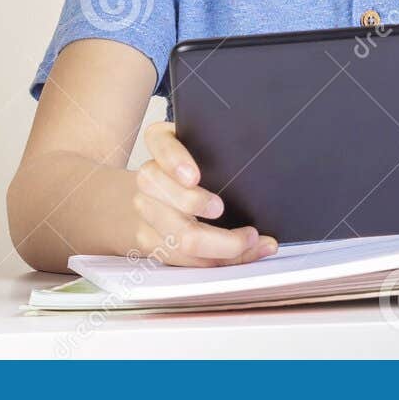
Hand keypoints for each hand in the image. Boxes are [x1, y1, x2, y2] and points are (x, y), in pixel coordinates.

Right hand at [134, 121, 278, 265]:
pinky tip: (243, 253)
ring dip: (220, 244)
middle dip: (196, 205)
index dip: (174, 161)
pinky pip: (183, 258)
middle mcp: (148, 176)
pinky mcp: (150, 240)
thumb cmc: (199, 165)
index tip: (194, 176)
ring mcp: (146, 210)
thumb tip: (252, 154)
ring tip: (250, 240)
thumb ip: (220, 147)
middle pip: (166, 195)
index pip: (159, 142)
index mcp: (161, 140)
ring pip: (176, 235)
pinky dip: (217, 259)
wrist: (162, 192)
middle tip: (223, 208)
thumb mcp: (209, 146)